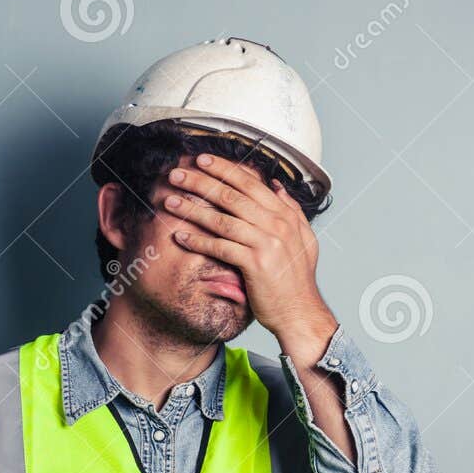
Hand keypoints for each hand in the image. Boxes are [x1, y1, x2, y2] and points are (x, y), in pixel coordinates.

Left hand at [164, 153, 332, 341]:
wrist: (301, 312)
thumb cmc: (296, 279)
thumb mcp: (303, 239)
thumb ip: (291, 210)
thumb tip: (277, 186)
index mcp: (285, 215)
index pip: (250, 183)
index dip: (224, 169)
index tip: (202, 160)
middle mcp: (276, 225)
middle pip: (231, 196)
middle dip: (201, 182)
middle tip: (176, 173)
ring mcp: (266, 243)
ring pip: (222, 219)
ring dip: (192, 209)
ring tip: (170, 201)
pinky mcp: (255, 264)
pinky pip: (220, 247)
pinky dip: (198, 241)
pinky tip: (180, 237)